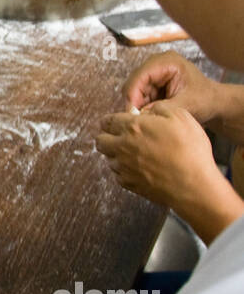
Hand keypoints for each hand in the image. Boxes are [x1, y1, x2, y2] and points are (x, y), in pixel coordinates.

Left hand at [97, 101, 220, 206]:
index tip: (116, 122)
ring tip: (134, 153)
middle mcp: (122, 147)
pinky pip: (117, 174)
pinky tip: (139, 168)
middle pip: (99, 140)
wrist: (193, 185)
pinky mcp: (129, 184)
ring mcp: (124, 168)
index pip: (107, 121)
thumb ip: (158, 109)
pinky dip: (124, 170)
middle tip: (121, 136)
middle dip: (107, 136)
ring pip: (108, 158)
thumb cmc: (189, 149)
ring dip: (116, 154)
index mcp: (132, 127)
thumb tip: (147, 111)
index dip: (110, 120)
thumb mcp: (180, 116)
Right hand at [123, 50, 217, 120]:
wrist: (214, 102)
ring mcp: (155, 72)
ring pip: (135, 90)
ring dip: (137, 106)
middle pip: (134, 82)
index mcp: (167, 62)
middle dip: (134, 102)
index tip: (131, 115)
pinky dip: (142, 107)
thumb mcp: (186, 106)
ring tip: (145, 120)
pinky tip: (149, 116)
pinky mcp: (154, 82)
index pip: (140, 77)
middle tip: (137, 121)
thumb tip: (139, 115)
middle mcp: (157, 63)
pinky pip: (140, 95)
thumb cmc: (205, 100)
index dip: (132, 96)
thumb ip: (162, 109)